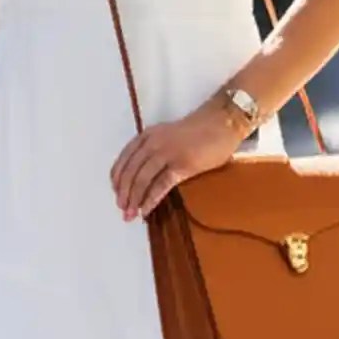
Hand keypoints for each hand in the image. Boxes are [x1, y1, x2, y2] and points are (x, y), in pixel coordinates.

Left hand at [110, 103, 249, 220]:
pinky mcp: (182, 165)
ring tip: (131, 215)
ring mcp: (167, 154)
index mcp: (147, 136)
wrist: (222, 123)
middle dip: (123, 194)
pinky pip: (160, 186)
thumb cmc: (198, 131)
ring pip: (142, 180)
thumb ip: (153, 151)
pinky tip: (146, 210)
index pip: (124, 159)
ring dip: (134, 200)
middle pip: (130, 172)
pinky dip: (150, 200)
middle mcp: (152, 143)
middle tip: (122, 209)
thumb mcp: (167, 136)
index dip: (117, 179)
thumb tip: (142, 178)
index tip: (116, 193)